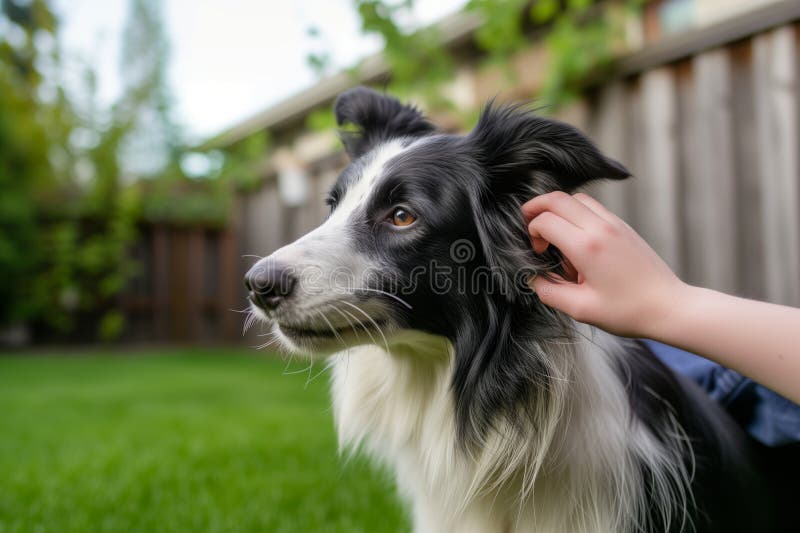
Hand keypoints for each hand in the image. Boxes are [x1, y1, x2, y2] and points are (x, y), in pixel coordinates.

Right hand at [522, 192, 686, 337]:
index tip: (537, 252)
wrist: (670, 307)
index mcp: (587, 247)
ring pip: (576, 198)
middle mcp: (601, 228)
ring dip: (558, 210)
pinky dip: (576, 215)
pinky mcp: (623, 227)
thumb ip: (549, 292)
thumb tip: (533, 279)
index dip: (532, 232)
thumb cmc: (628, 311)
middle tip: (528, 226)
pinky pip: (593, 208)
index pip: (546, 221)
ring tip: (555, 236)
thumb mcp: (581, 309)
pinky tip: (577, 241)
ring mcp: (615, 224)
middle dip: (536, 208)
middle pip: (558, 198)